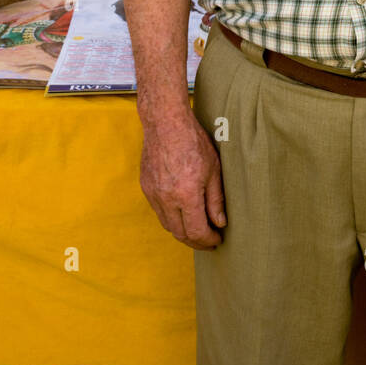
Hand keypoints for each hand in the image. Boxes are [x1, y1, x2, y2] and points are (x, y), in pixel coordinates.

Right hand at [139, 110, 225, 248]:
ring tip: (198, 231)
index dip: (208, 240)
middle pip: (180, 233)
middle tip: (209, 242)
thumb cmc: (194, 141)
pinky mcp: (146, 187)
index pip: (197, 231)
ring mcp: (153, 194)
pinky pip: (159, 211)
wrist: (165, 122)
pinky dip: (172, 218)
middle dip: (196, 242)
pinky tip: (183, 214)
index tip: (218, 240)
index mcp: (186, 194)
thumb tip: (220, 223)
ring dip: (183, 232)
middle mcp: (166, 198)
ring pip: (167, 225)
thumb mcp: (213, 169)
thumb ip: (216, 200)